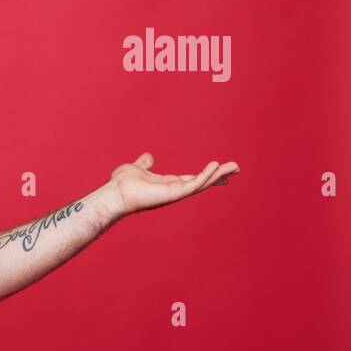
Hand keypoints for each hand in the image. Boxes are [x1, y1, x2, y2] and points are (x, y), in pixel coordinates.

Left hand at [104, 152, 238, 218]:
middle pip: (201, 182)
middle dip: (218, 176)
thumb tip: (148, 157)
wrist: (114, 193)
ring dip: (218, 175)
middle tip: (236, 169)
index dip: (206, 174)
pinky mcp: (173, 194)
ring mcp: (174, 193)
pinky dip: (205, 176)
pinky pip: (193, 184)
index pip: (192, 178)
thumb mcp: (136, 168)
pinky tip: (215, 167)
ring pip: (201, 183)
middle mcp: (173, 189)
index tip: (220, 168)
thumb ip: (144, 163)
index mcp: (167, 183)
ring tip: (234, 167)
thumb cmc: (121, 183)